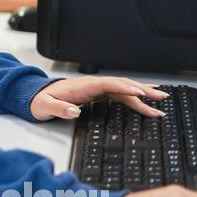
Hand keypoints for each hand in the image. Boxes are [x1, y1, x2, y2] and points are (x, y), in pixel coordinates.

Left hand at [29, 75, 166, 120]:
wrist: (34, 98)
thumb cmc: (40, 102)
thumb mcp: (45, 107)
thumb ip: (59, 109)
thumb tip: (74, 111)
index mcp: (84, 86)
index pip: (110, 84)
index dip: (126, 88)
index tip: (141, 94)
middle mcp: (93, 85)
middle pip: (122, 85)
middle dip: (142, 90)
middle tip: (161, 97)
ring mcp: (96, 89)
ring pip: (123, 90)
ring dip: (142, 95)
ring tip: (161, 100)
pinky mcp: (97, 95)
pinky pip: (119, 94)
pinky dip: (133, 97)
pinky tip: (144, 100)